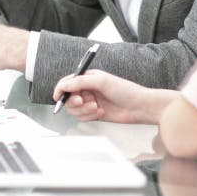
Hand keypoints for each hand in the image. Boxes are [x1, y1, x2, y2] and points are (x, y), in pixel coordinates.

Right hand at [52, 70, 176, 123]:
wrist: (139, 106)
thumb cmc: (124, 90)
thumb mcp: (101, 81)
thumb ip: (80, 82)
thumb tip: (63, 85)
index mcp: (87, 78)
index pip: (67, 82)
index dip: (60, 90)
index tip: (58, 97)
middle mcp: (87, 89)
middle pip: (68, 98)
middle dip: (74, 102)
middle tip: (83, 101)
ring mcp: (90, 102)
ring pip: (74, 110)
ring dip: (83, 110)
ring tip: (96, 107)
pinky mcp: (94, 113)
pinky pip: (83, 117)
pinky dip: (89, 116)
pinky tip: (101, 112)